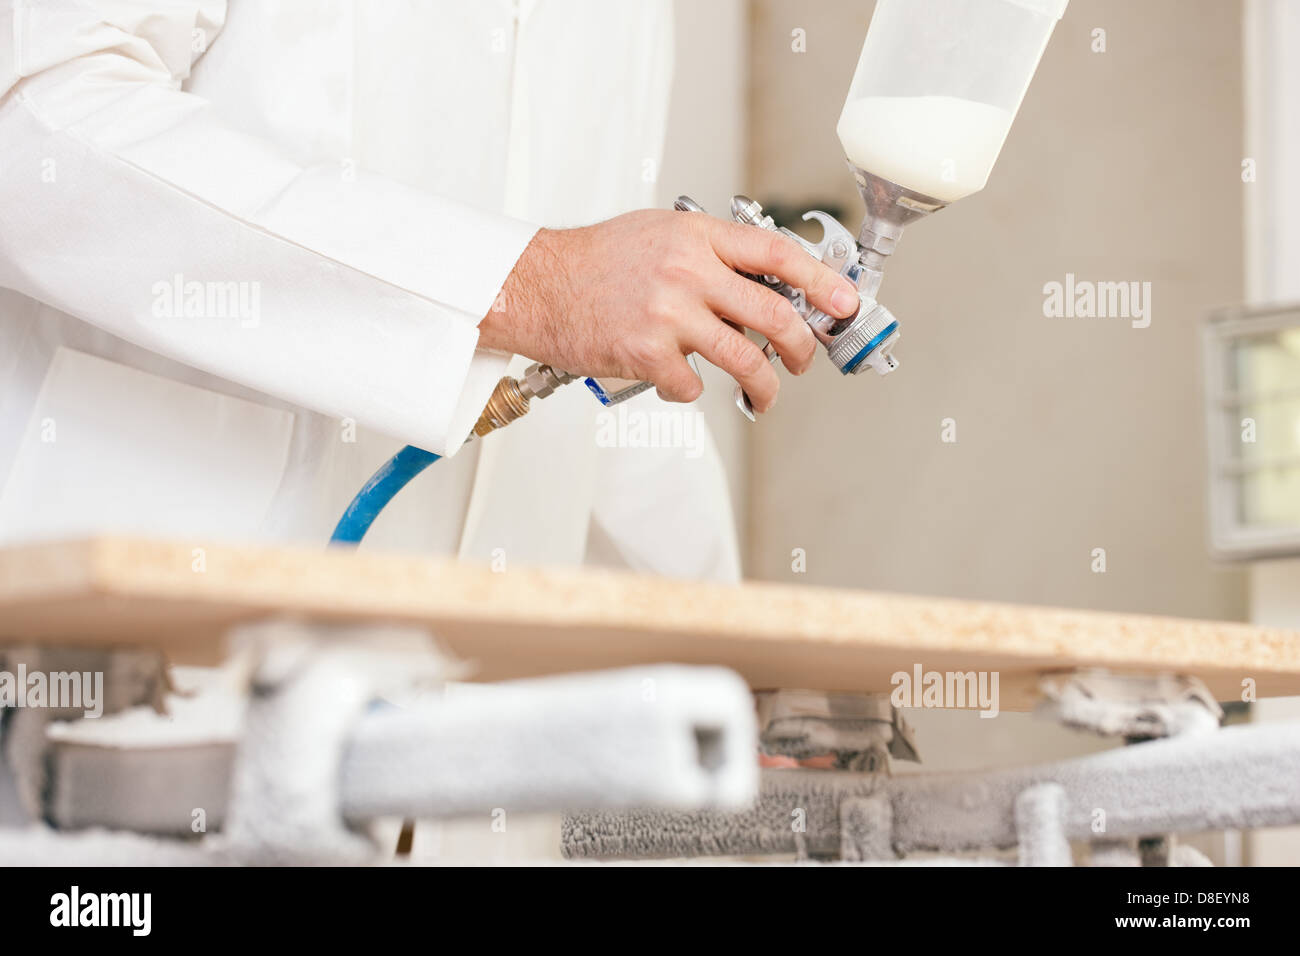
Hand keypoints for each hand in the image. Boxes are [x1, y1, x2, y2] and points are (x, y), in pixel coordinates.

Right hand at [478, 209, 860, 412]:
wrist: (537, 286)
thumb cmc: (595, 262)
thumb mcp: (660, 235)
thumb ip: (710, 254)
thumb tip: (763, 284)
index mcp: (696, 238)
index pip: (776, 254)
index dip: (820, 280)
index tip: (844, 301)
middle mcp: (687, 272)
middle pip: (774, 313)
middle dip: (801, 344)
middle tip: (803, 358)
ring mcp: (669, 314)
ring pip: (745, 358)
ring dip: (764, 385)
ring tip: (762, 396)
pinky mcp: (647, 353)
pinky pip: (692, 385)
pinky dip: (691, 390)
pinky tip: (678, 380)